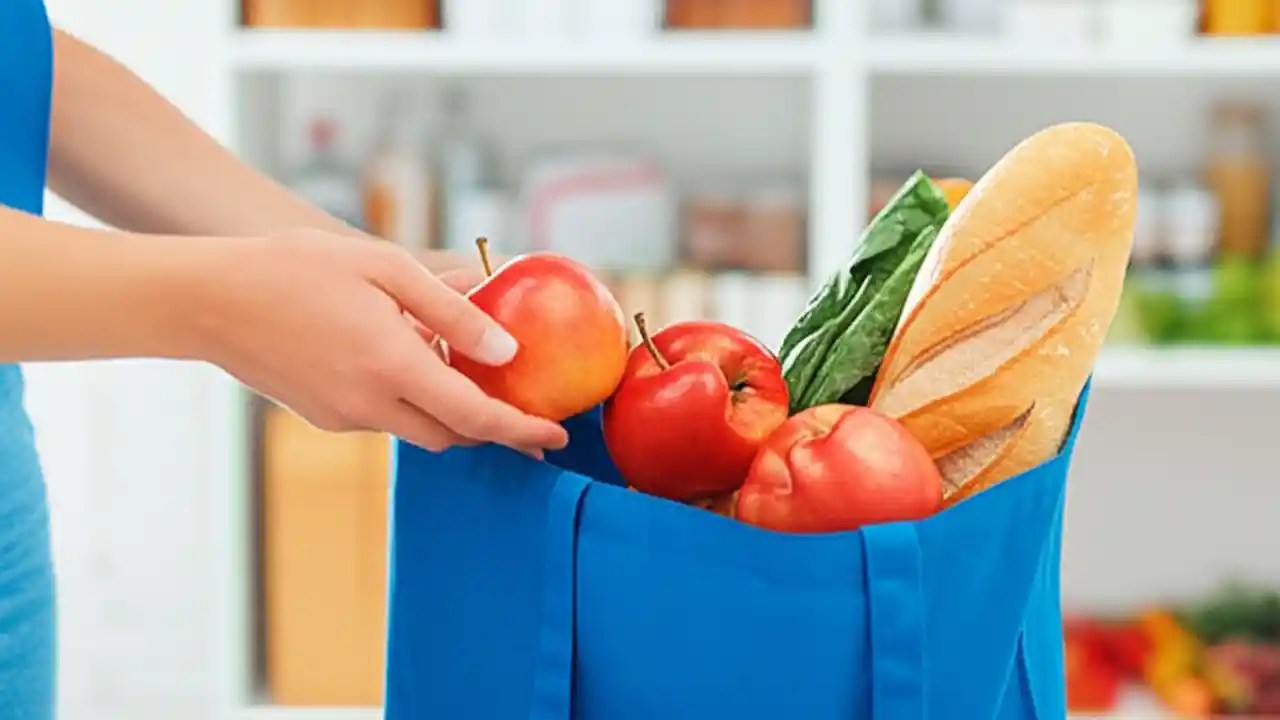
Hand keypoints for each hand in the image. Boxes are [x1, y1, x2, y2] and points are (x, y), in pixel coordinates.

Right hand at [186, 230, 568, 455]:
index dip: (521, 431)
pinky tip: (406, 362)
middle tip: (523, 410)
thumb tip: (506, 349)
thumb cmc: (295, 268)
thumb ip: (450, 309)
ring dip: (447, 411)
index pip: (475, 416)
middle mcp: (370, 403)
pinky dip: (408, 401)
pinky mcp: (322, 416)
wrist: (208, 299)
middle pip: (452, 434)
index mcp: (392, 365)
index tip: (555, 435)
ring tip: (463, 371)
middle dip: (491, 428)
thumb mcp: (383, 268)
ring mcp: (342, 416)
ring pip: (416, 428)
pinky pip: (382, 417)